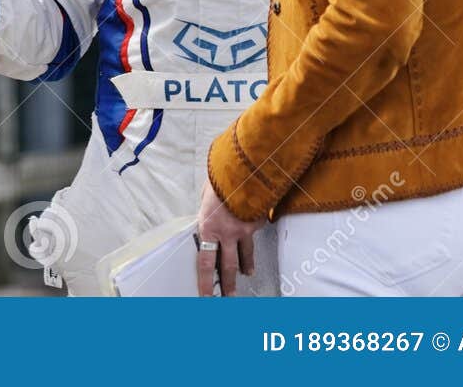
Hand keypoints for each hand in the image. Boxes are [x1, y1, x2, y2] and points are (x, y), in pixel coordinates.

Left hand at [196, 180, 259, 295]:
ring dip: (245, 268)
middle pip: (227, 266)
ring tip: (246, 275)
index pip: (205, 262)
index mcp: (208, 227)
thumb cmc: (221, 177)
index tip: (206, 295)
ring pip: (245, 256)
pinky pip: (255, 235)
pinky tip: (255, 236)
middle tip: (228, 296)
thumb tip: (209, 216)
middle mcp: (226, 233)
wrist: (245, 167)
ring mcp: (244, 230)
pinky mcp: (258, 224)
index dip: (205, 282)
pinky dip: (254, 238)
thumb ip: (208, 211)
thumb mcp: (206, 196)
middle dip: (228, 284)